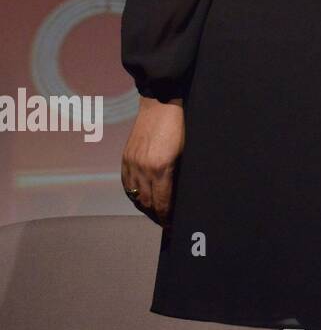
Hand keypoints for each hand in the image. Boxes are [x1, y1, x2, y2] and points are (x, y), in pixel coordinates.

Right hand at [121, 96, 184, 226]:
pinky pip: (126, 184)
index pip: (162, 202)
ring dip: (145, 207)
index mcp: (161, 169)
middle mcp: (143, 169)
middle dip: (157, 215)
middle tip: (165, 222)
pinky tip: (140, 198)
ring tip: (154, 213)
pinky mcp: (126, 158)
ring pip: (136, 195)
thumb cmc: (180, 126)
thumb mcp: (185, 152)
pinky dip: (133, 194)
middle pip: (148, 202)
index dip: (166, 217)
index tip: (172, 225)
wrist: (160, 104)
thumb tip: (178, 193)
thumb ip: (179, 173)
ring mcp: (132, 163)